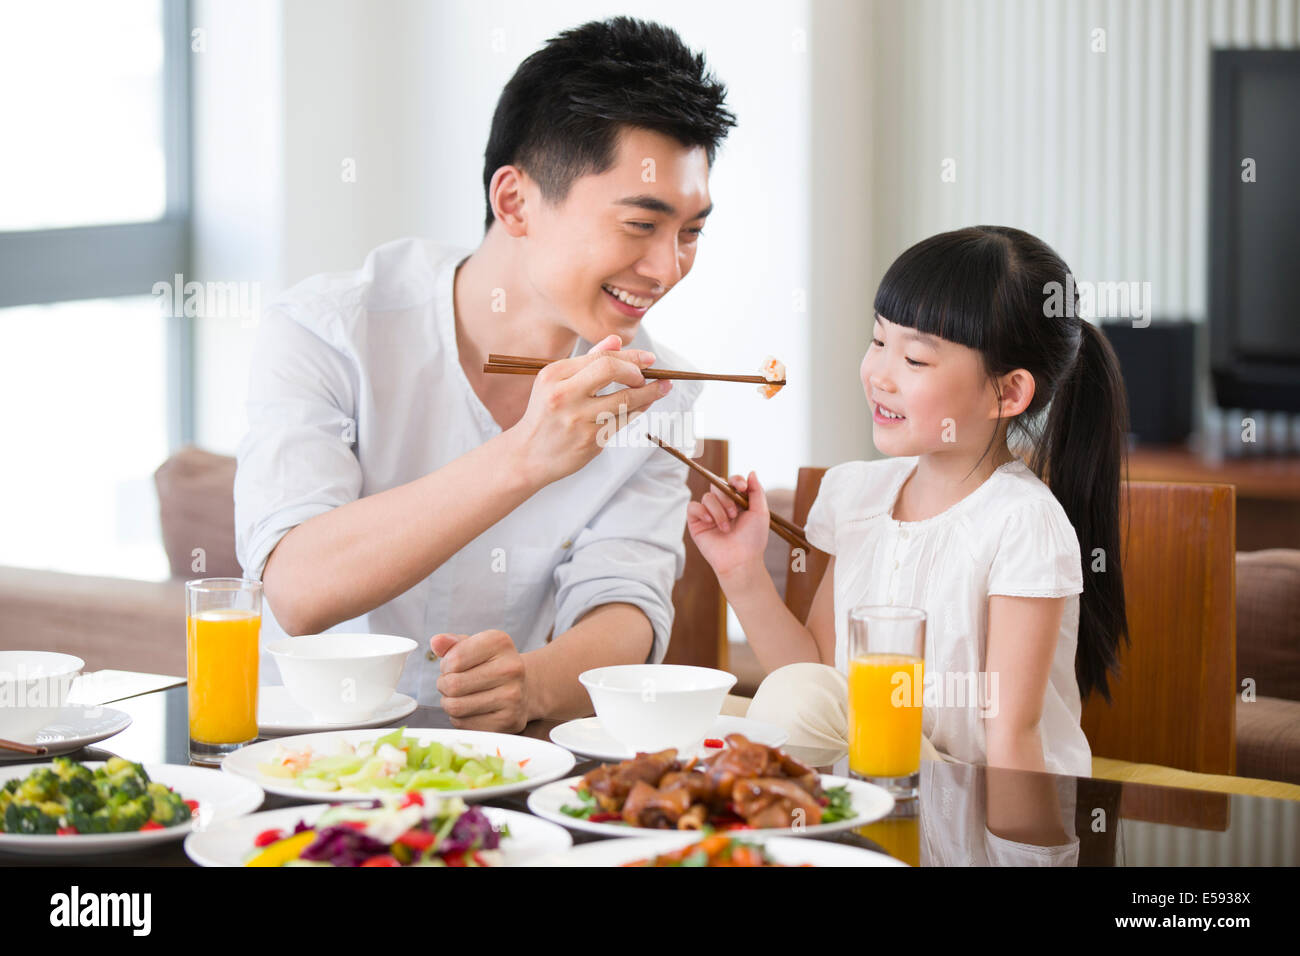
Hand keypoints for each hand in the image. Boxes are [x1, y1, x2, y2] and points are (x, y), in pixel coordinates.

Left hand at [430, 629, 532, 731]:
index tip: (453, 666)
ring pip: (456, 707)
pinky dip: (460, 719)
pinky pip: (464, 724)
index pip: (454, 659)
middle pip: (453, 685)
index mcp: (500, 643)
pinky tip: (472, 709)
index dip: (445, 665)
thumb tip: (436, 641)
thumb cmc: (489, 665)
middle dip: (444, 685)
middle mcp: (512, 668)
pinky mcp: (509, 721)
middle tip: (453, 684)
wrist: (522, 688)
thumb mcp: (472, 647)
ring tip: (460, 696)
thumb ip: (451, 643)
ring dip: (449, 703)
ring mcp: (513, 696)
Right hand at [506, 334, 671, 485]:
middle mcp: (564, 395)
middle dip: (637, 371)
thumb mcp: (556, 382)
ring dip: (649, 393)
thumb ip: (586, 361)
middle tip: (648, 376)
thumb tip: (616, 341)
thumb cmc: (546, 414)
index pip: (600, 356)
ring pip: (624, 400)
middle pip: (611, 370)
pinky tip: (643, 405)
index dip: (630, 356)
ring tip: (661, 388)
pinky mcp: (590, 441)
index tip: (649, 358)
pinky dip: (637, 411)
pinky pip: (622, 421)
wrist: (528, 455)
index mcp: (554, 375)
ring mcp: (577, 419)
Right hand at [686, 471, 770, 582]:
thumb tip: (751, 472)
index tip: (742, 487)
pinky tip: (710, 522)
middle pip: (717, 485)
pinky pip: (693, 506)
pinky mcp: (697, 523)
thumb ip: (757, 491)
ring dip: (718, 510)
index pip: (732, 482)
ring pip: (707, 497)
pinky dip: (702, 511)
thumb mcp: (760, 512)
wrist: (741, 561)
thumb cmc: (753, 540)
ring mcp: (708, 514)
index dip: (736, 480)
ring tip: (726, 527)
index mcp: (737, 502)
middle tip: (734, 514)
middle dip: (727, 498)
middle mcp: (722, 506)